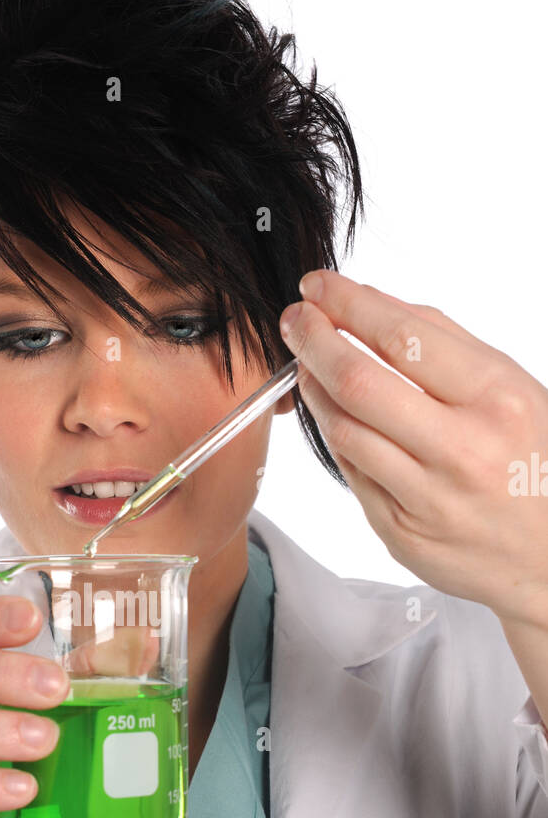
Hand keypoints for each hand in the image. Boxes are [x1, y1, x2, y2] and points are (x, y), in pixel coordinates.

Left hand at [279, 269, 547, 626]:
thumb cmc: (531, 459)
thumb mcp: (513, 389)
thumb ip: (445, 343)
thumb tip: (372, 302)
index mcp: (498, 399)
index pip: (403, 336)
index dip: (348, 304)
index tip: (317, 285)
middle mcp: (462, 448)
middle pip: (359, 381)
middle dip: (314, 340)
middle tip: (293, 319)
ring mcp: (427, 496)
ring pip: (344, 429)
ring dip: (313, 388)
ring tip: (305, 364)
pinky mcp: (400, 532)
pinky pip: (351, 471)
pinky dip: (335, 434)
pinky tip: (330, 412)